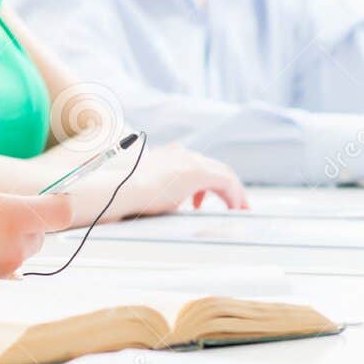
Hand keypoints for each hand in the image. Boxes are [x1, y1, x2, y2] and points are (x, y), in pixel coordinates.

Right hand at [0, 158, 72, 281]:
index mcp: (12, 217)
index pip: (61, 211)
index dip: (61, 200)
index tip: (53, 196)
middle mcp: (13, 248)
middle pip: (39, 234)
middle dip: (22, 221)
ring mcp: (1, 272)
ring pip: (19, 253)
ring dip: (5, 241)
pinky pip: (1, 271)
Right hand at [81, 146, 248, 221]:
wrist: (125, 190)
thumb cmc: (133, 195)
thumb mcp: (155, 189)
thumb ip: (170, 191)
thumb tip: (177, 205)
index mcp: (171, 155)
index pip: (199, 165)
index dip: (209, 183)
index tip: (206, 200)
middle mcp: (184, 154)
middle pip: (216, 168)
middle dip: (228, 187)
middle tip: (235, 204)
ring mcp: (192, 161)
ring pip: (224, 174)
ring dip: (234, 192)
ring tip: (238, 208)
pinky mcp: (199, 172)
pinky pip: (226, 182)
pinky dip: (233, 195)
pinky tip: (235, 208)